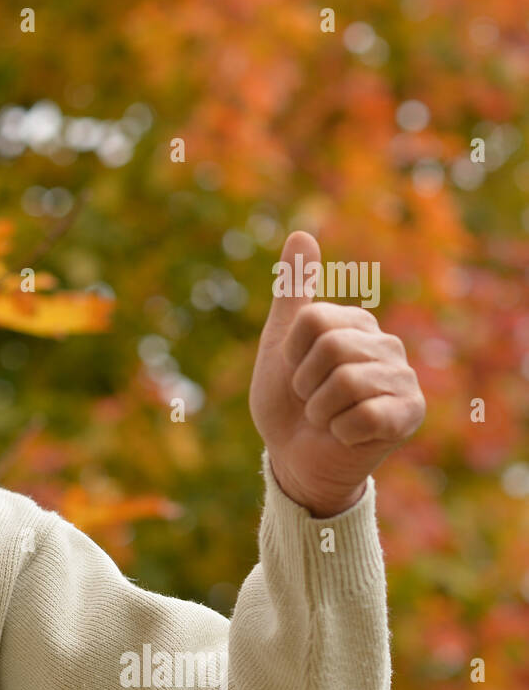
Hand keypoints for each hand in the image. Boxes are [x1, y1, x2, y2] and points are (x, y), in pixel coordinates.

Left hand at [249, 231, 424, 516]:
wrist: (294, 456)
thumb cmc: (287, 401)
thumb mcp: (280, 343)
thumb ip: (294, 291)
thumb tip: (301, 233)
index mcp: (358, 324)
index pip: (314, 321)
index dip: (291, 353)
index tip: (296, 371)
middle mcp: (388, 346)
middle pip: (330, 347)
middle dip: (305, 382)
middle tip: (311, 399)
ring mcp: (403, 380)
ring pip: (345, 382)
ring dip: (320, 409)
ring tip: (327, 416)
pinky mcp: (408, 415)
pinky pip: (362, 415)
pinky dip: (339, 431)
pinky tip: (345, 434)